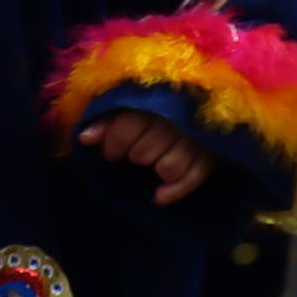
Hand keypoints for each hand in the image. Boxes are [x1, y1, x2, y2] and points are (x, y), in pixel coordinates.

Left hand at [77, 108, 218, 205]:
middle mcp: (177, 122)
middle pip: (144, 153)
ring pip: (168, 169)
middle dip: (135, 155)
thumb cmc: (156, 103)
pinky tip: (158, 197)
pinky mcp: (212, 157)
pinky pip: (193, 180)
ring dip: (157, 168)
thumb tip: (84, 139)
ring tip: (153, 162)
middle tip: (135, 152)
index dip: (113, 145)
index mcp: (155, 102)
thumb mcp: (129, 104)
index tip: (111, 151)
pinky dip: (174, 191)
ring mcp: (197, 141)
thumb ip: (106, 120)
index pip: (126, 129)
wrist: (203, 99)